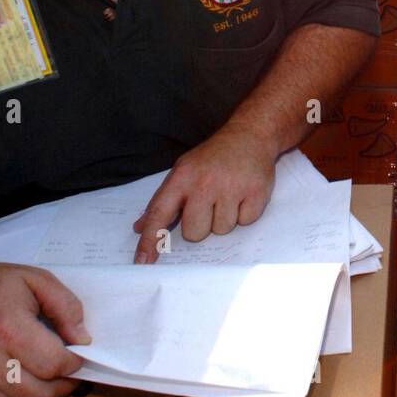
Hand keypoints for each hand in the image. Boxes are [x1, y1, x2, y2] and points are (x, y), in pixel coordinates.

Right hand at [0, 257, 88, 396]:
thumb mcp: (35, 279)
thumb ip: (66, 306)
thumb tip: (82, 340)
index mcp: (6, 326)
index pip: (54, 365)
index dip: (73, 363)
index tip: (76, 357)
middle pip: (39, 395)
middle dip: (59, 385)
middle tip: (63, 371)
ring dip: (33, 389)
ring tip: (33, 365)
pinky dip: (8, 393)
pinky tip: (8, 370)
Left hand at [133, 126, 275, 262]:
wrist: (250, 135)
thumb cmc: (213, 157)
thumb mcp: (183, 170)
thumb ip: (162, 200)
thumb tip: (140, 227)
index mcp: (182, 177)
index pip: (160, 213)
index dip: (150, 240)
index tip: (143, 262)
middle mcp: (205, 183)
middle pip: (194, 232)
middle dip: (201, 225)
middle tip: (209, 204)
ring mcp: (232, 187)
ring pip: (221, 230)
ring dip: (224, 218)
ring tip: (229, 195)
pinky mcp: (256, 192)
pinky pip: (246, 222)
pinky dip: (245, 213)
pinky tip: (243, 195)